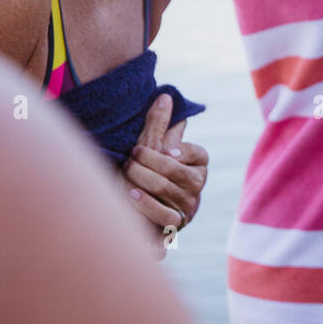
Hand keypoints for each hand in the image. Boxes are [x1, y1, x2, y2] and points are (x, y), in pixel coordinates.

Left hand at [118, 94, 208, 233]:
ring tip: (126, 174)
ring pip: (171, 192)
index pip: (200, 155)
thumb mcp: (147, 147)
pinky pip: (167, 218)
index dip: (184, 151)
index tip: (165, 148)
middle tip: (131, 158)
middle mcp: (195, 187)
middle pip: (181, 173)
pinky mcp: (174, 227)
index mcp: (195, 166)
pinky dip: (147, 206)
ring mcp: (187, 208)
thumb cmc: (139, 172)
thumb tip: (165, 96)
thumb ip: (157, 124)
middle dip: (154, 164)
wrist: (122, 208)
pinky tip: (131, 196)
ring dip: (145, 181)